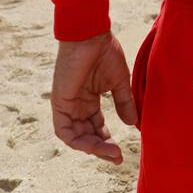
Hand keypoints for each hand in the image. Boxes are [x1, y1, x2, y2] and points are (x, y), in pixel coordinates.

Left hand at [51, 32, 137, 163]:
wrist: (91, 35)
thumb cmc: (105, 52)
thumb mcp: (119, 82)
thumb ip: (124, 103)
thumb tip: (132, 123)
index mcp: (88, 100)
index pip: (96, 127)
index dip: (107, 141)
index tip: (121, 152)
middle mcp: (76, 105)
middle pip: (86, 135)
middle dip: (101, 149)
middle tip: (117, 157)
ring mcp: (66, 105)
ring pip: (75, 137)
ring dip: (92, 148)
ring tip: (110, 153)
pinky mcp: (59, 102)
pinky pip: (64, 130)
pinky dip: (77, 141)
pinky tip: (93, 145)